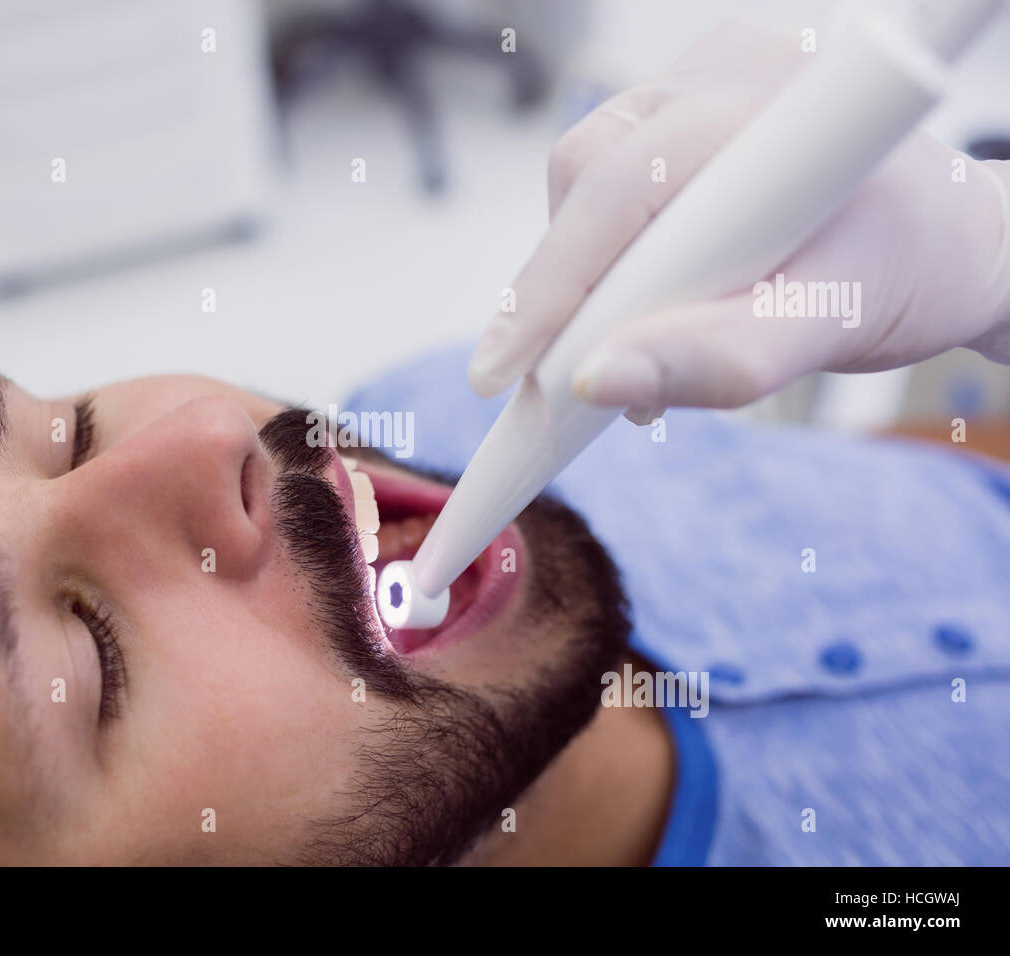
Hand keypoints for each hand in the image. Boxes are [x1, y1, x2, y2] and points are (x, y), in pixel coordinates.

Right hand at [467, 21, 1009, 420]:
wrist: (948, 243)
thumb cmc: (912, 271)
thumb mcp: (832, 328)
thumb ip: (721, 359)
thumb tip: (595, 382)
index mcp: (764, 108)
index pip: (615, 188)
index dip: (551, 282)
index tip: (505, 372)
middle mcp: (723, 76)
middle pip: (586, 178)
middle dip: (570, 290)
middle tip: (579, 383)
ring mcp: (698, 88)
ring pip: (587, 187)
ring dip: (595, 281)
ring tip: (640, 351)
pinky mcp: (682, 116)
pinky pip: (610, 188)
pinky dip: (614, 261)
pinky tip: (653, 305)